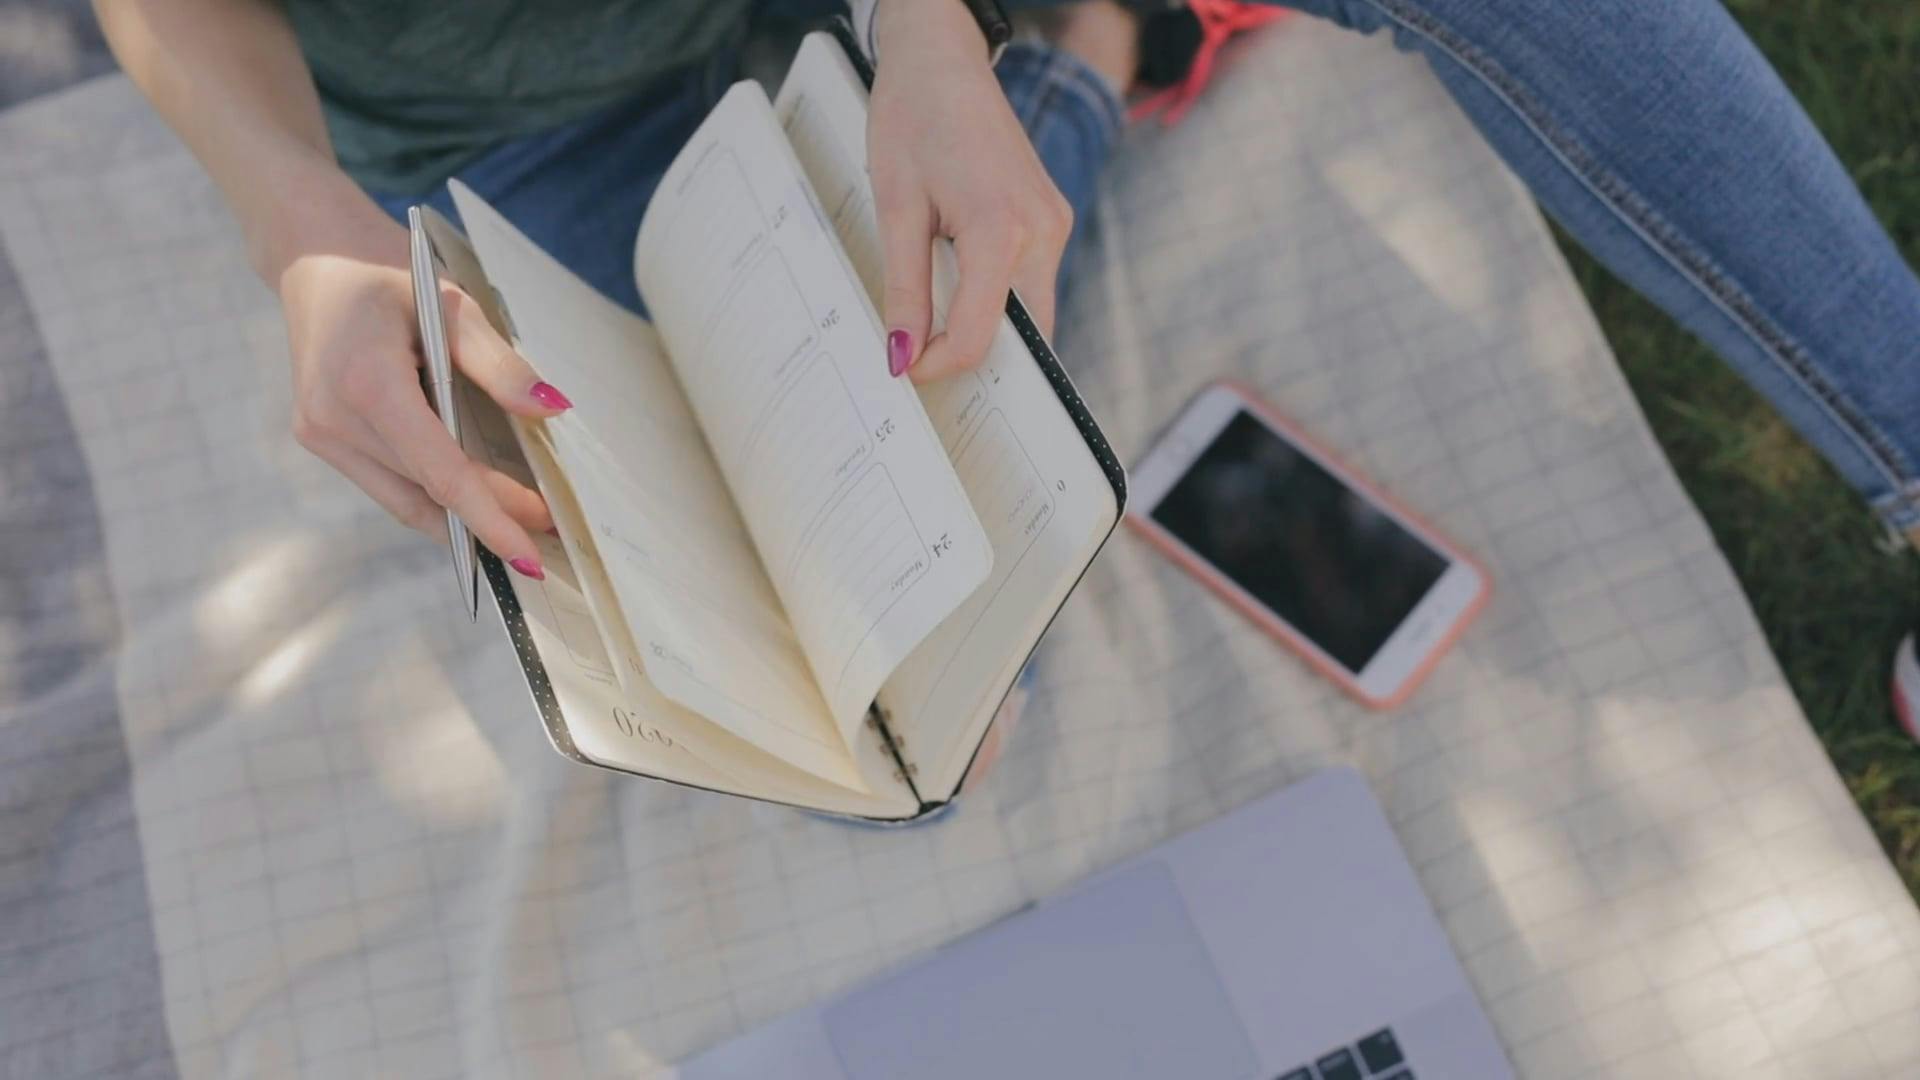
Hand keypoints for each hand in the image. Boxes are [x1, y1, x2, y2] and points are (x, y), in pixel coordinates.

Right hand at [273, 186, 562, 576]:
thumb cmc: (390, 275)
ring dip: (461, 518)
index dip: (490, 517)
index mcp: (367, 383)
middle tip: (548, 532)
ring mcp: (320, 434)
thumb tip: (550, 411)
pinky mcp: (319, 438)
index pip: (440, 472)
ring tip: (519, 523)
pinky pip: (386, 484)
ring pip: (405, 499)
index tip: (530, 554)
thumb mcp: (454, 306)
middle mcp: (334, 418)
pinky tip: (473, 502)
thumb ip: (500, 365)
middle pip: (428, 491)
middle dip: (489, 517)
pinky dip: (431, 497)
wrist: (316, 261)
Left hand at [869, 0, 1073, 381]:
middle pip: (1025, 335)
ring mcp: (1055, 223)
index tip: (907, 367)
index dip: (941, 364)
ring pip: (1035, 313)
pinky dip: (1002, 301)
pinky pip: (1034, 282)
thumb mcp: (896, 209)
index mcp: (1001, 229)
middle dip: (978, 359)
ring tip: (938, 328)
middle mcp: (1043, 230)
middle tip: (926, 362)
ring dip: (992, 330)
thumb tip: (902, 353)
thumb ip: (904, 290)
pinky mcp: (1052, 218)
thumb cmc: (913, 118)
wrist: (941, 59)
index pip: (981, 334)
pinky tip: (961, 291)